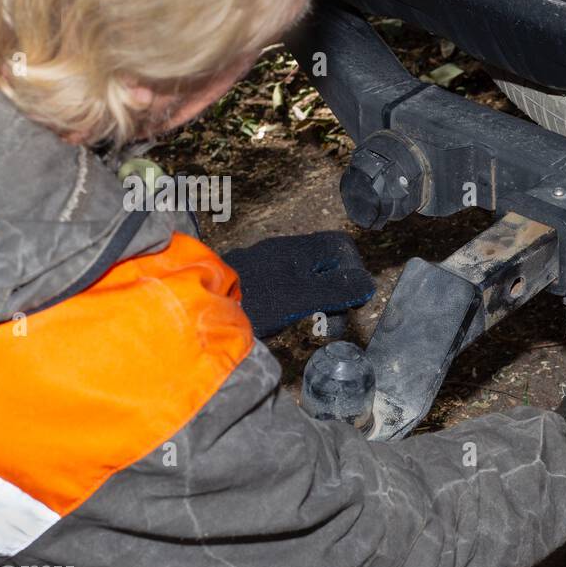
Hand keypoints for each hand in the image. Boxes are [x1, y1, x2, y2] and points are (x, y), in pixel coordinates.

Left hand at [222, 231, 374, 337]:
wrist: (197, 308)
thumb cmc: (250, 301)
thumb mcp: (301, 298)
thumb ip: (336, 289)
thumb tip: (368, 285)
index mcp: (297, 251)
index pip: (340, 246)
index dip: (354, 270)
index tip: (353, 299)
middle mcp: (281, 250)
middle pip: (324, 260)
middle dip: (337, 286)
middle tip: (335, 316)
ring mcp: (264, 263)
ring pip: (304, 272)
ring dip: (316, 295)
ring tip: (313, 320)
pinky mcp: (250, 278)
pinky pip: (284, 282)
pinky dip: (295, 299)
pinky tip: (286, 318)